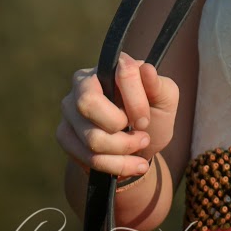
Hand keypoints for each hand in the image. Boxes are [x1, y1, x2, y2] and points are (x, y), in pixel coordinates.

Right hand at [56, 53, 178, 179]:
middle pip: (88, 102)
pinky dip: (112, 165)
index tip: (145, 120)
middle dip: (120, 129)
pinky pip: (84, 155)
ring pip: (90, 137)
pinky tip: (129, 165)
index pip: (122, 72)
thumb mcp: (165, 100)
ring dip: (121, 151)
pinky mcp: (64, 133)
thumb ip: (159, 85)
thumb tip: (146, 69)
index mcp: (112, 65)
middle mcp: (84, 80)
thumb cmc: (153, 115)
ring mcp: (70, 107)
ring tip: (139, 150)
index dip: (137, 102)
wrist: (140, 146)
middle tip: (141, 136)